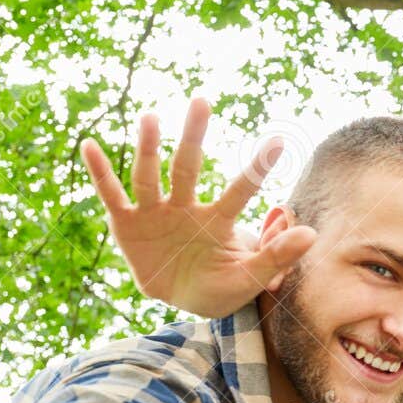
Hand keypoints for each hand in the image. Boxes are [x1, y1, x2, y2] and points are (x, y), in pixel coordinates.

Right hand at [83, 99, 314, 316]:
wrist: (185, 301)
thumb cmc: (223, 286)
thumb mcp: (252, 277)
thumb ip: (278, 255)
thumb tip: (313, 233)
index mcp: (219, 220)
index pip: (241, 190)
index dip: (256, 169)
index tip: (278, 141)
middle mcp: (186, 207)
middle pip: (189, 167)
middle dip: (193, 136)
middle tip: (201, 101)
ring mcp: (155, 213)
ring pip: (150, 176)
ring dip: (149, 148)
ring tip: (151, 117)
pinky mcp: (127, 224)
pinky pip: (113, 194)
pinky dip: (100, 172)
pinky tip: (89, 145)